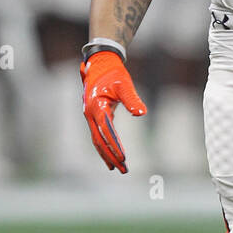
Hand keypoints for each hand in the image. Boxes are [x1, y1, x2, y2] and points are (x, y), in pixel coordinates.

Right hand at [81, 50, 146, 173]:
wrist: (101, 63)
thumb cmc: (114, 73)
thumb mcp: (125, 84)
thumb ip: (132, 99)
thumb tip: (142, 113)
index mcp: (96, 106)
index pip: (106, 130)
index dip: (114, 145)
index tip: (123, 157)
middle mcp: (90, 113)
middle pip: (100, 140)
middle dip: (111, 156)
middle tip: (123, 170)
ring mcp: (90, 116)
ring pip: (97, 140)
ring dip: (107, 155)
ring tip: (118, 169)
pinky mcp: (94, 117)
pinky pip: (98, 136)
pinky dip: (104, 147)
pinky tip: (112, 158)